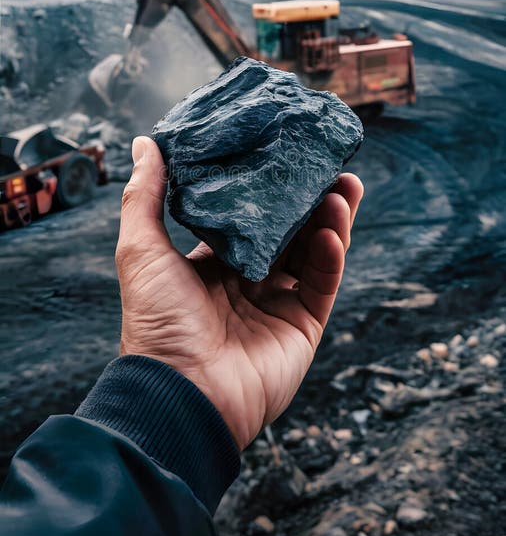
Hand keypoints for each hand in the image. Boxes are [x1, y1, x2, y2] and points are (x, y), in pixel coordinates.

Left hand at [117, 136, 362, 449]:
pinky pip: (323, 283)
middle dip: (309, 197)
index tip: (283, 152)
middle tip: (328, 163)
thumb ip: (145, 196)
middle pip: (288, 230)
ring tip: (344, 184)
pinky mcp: (303, 326)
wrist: (184, 392)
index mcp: (211, 265)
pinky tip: (332, 227)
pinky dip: (331, 255)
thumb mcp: (141, 250)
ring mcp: (277, 304)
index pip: (248, 217)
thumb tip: (145, 143)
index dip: (266, 187)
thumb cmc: (156, 323)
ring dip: (330, 217)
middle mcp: (247, 281)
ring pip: (313, 251)